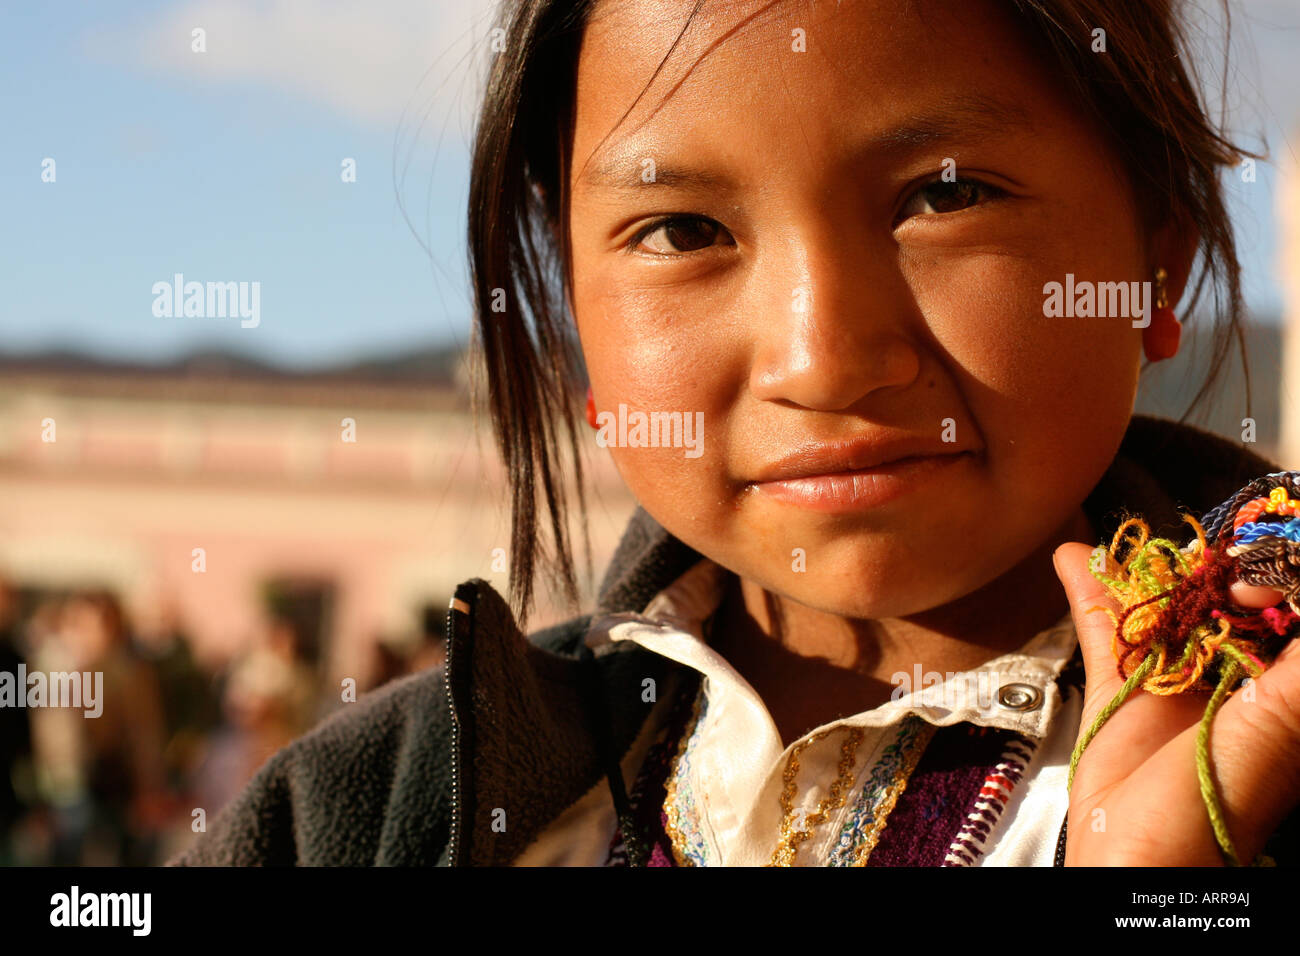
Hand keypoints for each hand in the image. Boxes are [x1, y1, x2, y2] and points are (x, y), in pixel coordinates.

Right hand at [1052, 541, 1299, 865]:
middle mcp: (1235, 681)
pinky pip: (1107, 630)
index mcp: (1283, 691)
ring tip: (1125, 535)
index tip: (1252, 576)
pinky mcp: (1120, 691)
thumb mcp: (1280, 723)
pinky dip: (1090, 592)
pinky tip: (1076, 557)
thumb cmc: (1219, 803)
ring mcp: (1175, 682)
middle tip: (1206, 556)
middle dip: (1214, 567)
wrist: (1138, 859)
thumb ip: (1297, 667)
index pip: (1286, 613)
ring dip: (1145, 568)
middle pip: (1224, 602)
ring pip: (1165, 608)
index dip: (1276, 578)